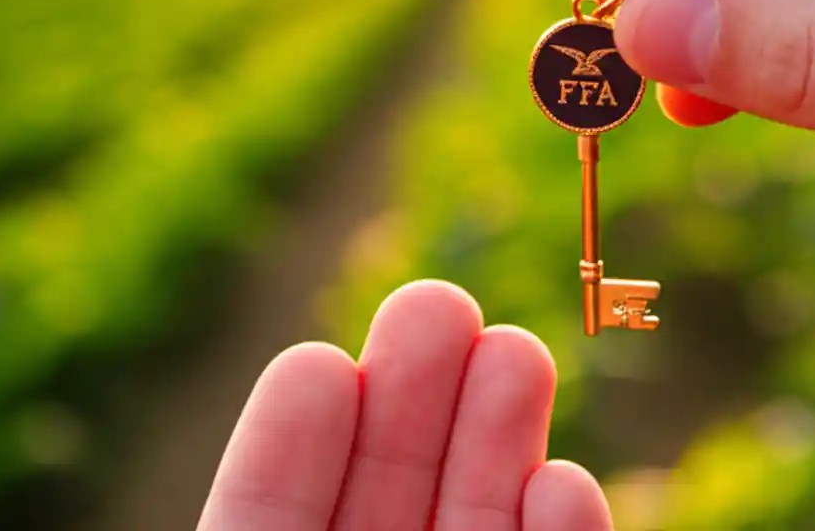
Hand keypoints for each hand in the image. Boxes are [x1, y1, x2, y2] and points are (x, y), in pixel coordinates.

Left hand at [197, 281, 611, 530]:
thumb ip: (252, 520)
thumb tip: (312, 372)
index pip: (273, 522)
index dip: (293, 451)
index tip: (318, 368)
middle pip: (388, 502)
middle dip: (415, 403)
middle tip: (437, 305)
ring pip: (479, 528)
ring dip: (502, 442)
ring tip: (514, 351)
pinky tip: (561, 483)